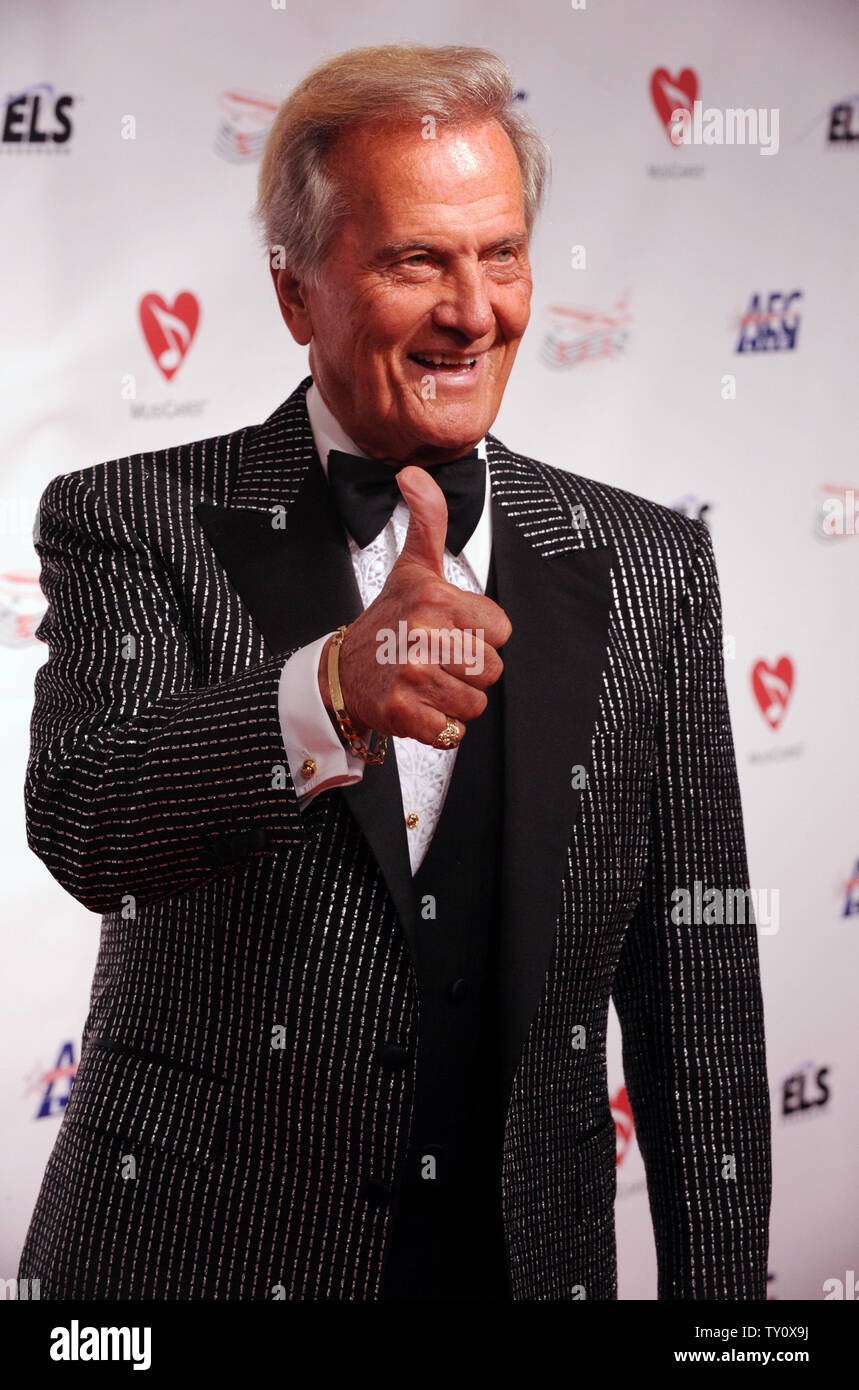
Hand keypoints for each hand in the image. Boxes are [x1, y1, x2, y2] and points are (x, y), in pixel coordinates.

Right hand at [318, 465, 511, 746]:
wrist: (341, 672)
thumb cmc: (386, 620)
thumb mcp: (413, 566)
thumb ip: (428, 519)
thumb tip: (413, 474)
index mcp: (434, 599)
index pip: (501, 630)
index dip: (482, 635)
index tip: (453, 631)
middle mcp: (422, 635)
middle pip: (492, 668)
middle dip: (470, 670)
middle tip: (439, 659)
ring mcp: (411, 676)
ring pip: (476, 702)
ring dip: (457, 698)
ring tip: (430, 681)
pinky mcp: (403, 713)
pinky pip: (452, 730)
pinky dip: (441, 725)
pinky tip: (421, 704)